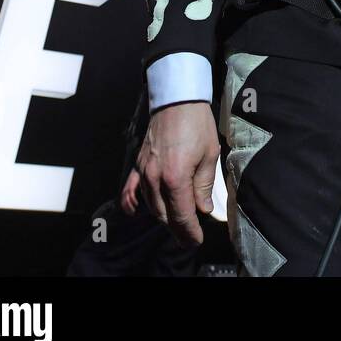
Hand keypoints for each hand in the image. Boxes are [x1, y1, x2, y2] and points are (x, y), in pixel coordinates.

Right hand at [133, 101, 219, 245]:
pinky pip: (130, 190)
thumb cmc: (196, 124)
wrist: (177, 100)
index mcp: (175, 177)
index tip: (196, 240)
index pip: (182, 214)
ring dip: (164, 217)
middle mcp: (155, 178)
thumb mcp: (209, 155)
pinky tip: (135, 213)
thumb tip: (203, 208)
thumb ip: (203, 186)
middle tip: (189, 238)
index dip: (189, 231)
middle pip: (165, 214)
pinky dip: (133, 204)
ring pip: (151, 205)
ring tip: (176, 225)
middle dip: (178, 229)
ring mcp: (144, 172)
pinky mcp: (138, 164)